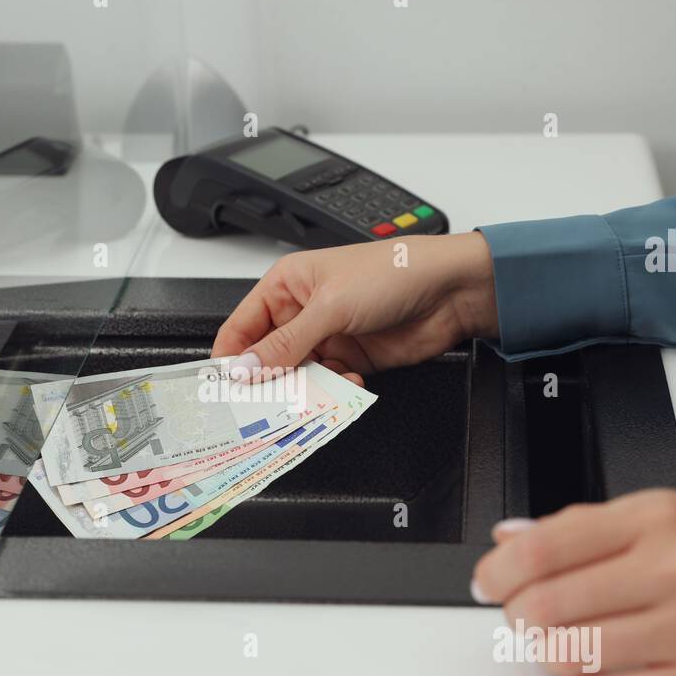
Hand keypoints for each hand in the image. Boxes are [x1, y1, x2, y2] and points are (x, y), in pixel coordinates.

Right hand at [212, 232, 498, 381]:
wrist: (451, 290)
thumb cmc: (393, 272)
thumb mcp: (330, 307)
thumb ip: (285, 343)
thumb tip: (245, 368)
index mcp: (287, 285)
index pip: (242, 327)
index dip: (230, 357)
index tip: (224, 388)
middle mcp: (303, 311)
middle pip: (266, 357)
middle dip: (265, 380)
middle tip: (263, 403)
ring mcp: (327, 337)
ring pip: (297, 376)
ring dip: (302, 390)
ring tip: (307, 398)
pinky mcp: (351, 360)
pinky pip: (328, 386)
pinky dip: (331, 393)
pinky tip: (345, 386)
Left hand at [471, 490, 675, 675]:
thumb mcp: (673, 517)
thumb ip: (586, 525)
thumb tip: (510, 536)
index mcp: (659, 516)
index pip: (543, 545)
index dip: (497, 569)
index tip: (485, 581)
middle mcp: (675, 567)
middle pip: (546, 603)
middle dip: (515, 615)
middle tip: (517, 615)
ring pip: (570, 653)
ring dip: (545, 655)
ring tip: (555, 643)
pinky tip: (582, 675)